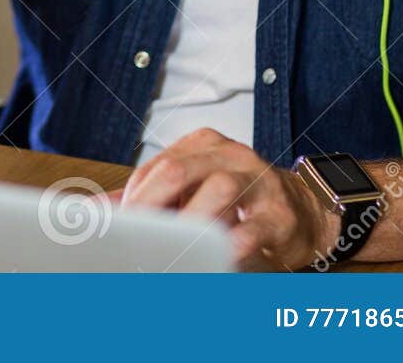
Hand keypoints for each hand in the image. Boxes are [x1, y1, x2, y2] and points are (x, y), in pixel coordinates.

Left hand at [121, 128, 334, 270]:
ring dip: (189, 221)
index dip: (134, 196)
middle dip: (150, 204)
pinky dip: (231, 242)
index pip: (158, 165)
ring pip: (219, 188)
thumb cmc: (242, 201)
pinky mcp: (280, 214)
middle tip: (134, 237)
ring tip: (169, 248)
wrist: (304, 212)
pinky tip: (214, 256)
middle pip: (180, 169)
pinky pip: (253, 226)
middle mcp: (231, 155)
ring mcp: (259, 181)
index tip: (118, 227)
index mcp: (205, 145)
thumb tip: (98, 211)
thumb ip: (151, 198)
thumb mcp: (196, 190)